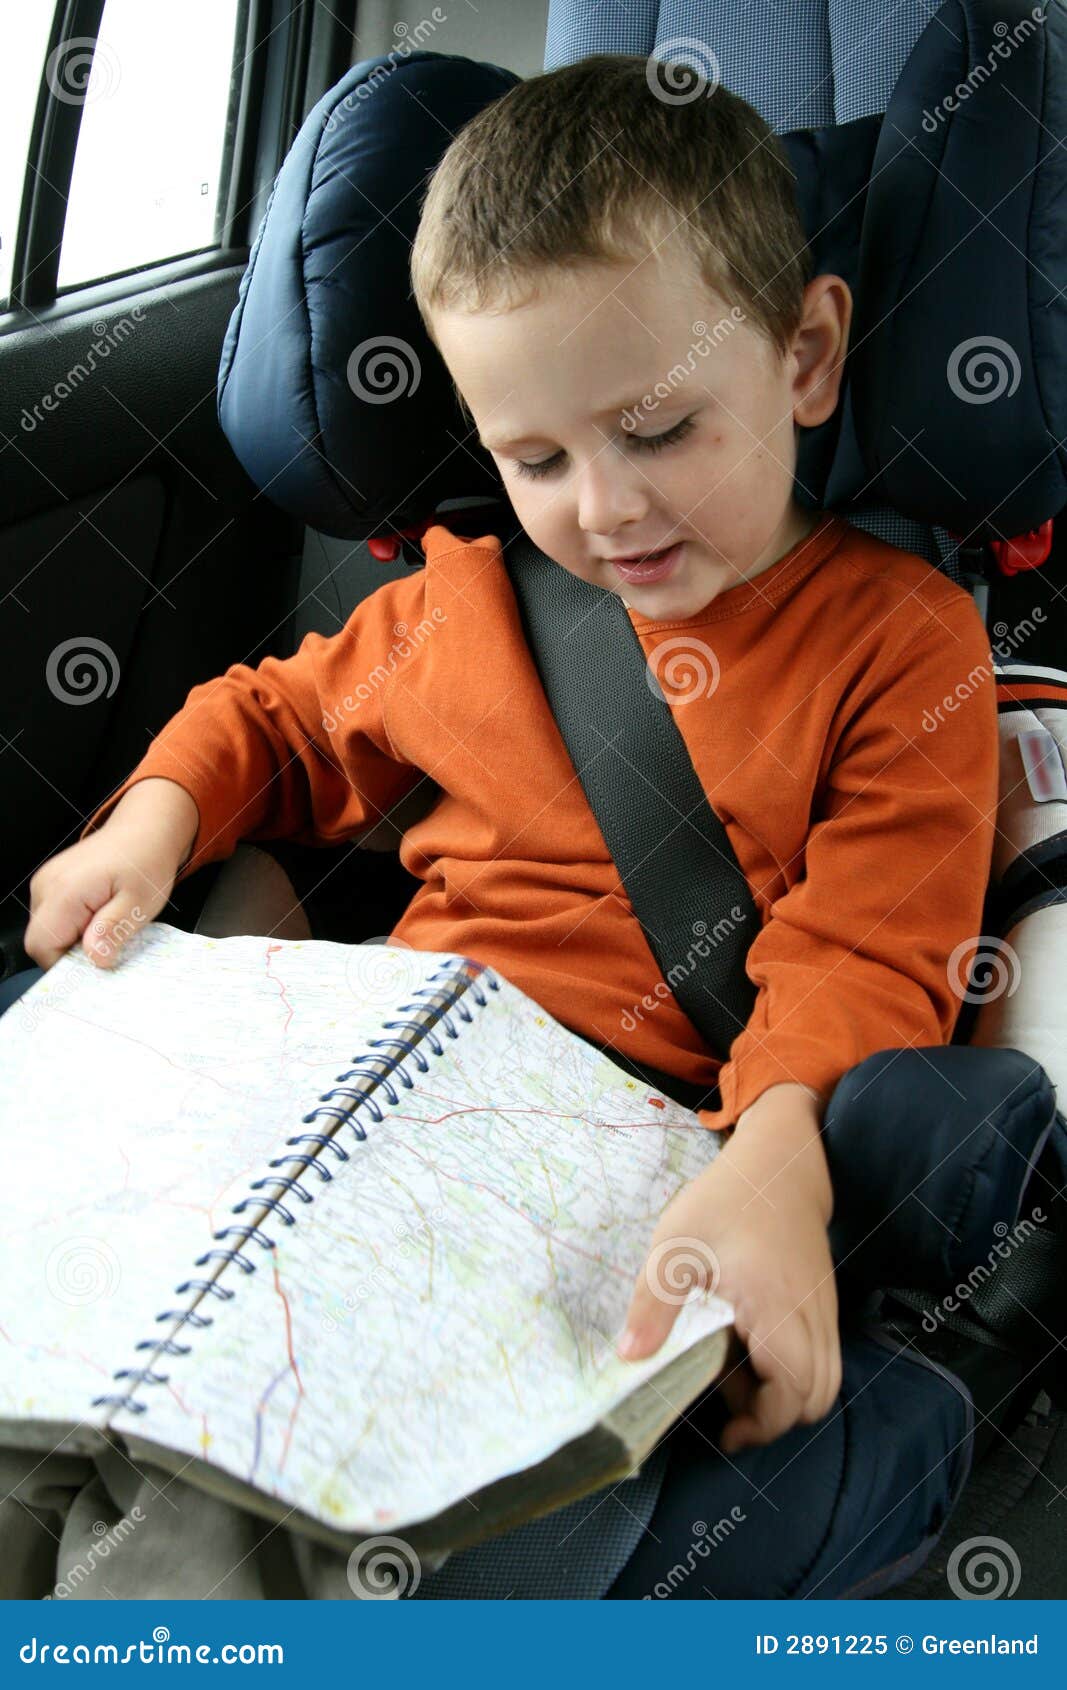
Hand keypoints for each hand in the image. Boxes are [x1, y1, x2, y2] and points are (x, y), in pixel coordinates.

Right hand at [25, 778, 198, 969]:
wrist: (146, 829)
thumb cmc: (146, 860)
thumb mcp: (139, 902)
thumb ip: (112, 930)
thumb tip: (94, 959)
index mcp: (65, 890)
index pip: (42, 947)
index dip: (66, 965)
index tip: (95, 966)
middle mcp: (47, 885)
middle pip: (40, 941)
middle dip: (71, 954)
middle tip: (107, 947)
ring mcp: (46, 882)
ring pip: (47, 931)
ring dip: (74, 939)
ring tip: (107, 926)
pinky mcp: (52, 882)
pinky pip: (53, 917)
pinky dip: (73, 926)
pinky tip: (99, 917)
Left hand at [618, 1085, 840, 1454]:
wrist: (779, 1161)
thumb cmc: (726, 1200)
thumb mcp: (675, 1247)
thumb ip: (654, 1304)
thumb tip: (631, 1357)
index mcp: (777, 1307)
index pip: (793, 1392)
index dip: (762, 1424)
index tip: (725, 1432)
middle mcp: (811, 1315)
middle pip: (816, 1397)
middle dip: (774, 1415)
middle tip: (726, 1400)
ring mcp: (822, 1309)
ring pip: (823, 1379)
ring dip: (782, 1391)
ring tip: (731, 1368)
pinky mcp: (821, 1301)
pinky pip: (819, 1354)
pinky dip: (789, 1366)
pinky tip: (746, 1339)